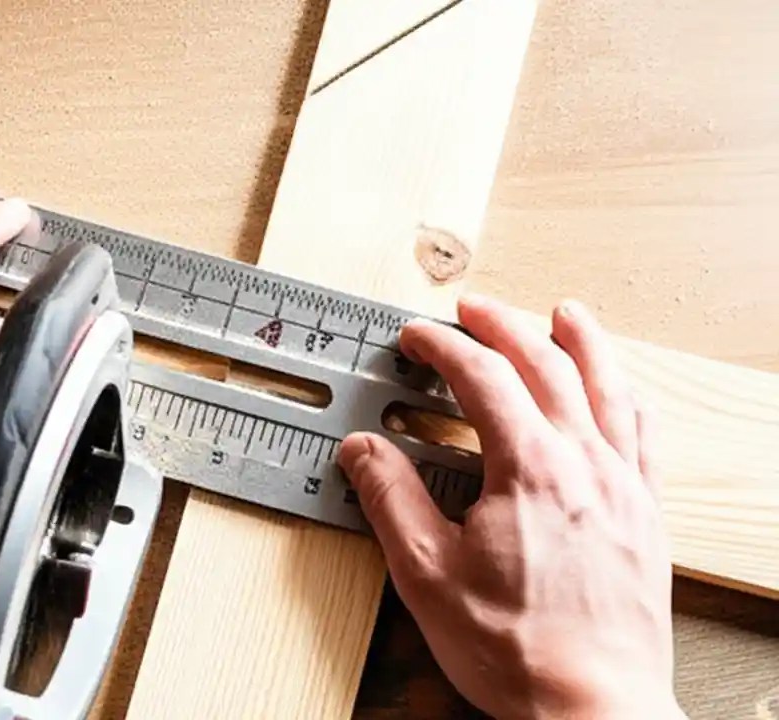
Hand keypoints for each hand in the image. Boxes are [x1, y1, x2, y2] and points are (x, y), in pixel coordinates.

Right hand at [339, 295, 679, 718]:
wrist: (593, 708)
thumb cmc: (517, 651)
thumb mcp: (426, 576)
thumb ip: (391, 501)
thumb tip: (363, 449)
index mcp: (530, 471)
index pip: (483, 379)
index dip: (444, 348)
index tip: (417, 337)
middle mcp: (586, 466)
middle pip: (547, 366)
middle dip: (504, 326)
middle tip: (473, 309)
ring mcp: (624, 488)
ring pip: (607, 388)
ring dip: (581, 341)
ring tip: (565, 313)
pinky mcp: (645, 516)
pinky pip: (643, 434)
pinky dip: (627, 397)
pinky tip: (621, 390)